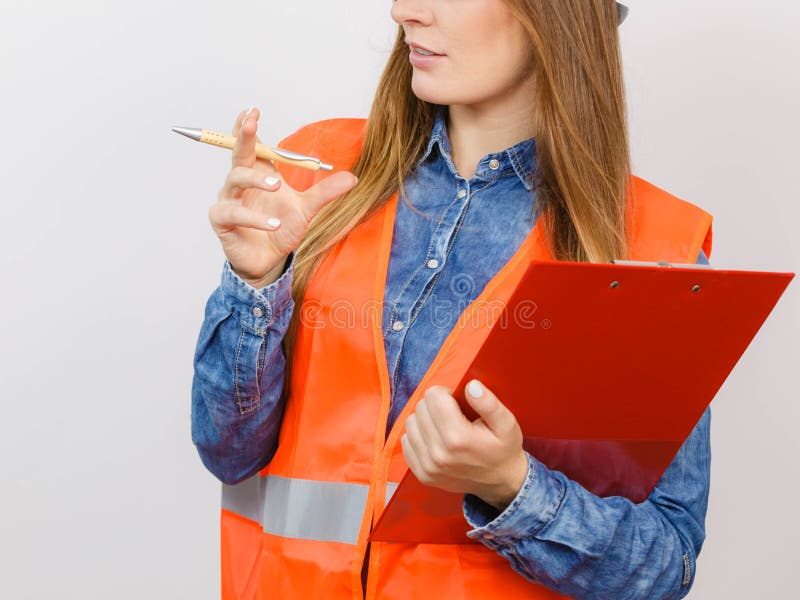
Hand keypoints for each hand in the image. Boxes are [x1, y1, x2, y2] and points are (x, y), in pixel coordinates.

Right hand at [208, 107, 358, 287]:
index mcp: (258, 172)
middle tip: (253, 123)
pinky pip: (233, 213)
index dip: (248, 128)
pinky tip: (273, 224)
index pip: (251, 145)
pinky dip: (254, 218)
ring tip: (277, 185)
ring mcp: (228, 200)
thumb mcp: (308, 209)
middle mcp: (240, 183)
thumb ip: (326, 192)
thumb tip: (353, 178)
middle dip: (244, 137)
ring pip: (235, 180)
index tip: (252, 111)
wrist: (269, 261)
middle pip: (238, 154)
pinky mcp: (221, 221)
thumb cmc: (282, 228)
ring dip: (256, 179)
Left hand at [401, 379, 528, 511]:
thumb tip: (471, 386)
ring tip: (443, 425)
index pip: (433, 396)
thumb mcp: (506, 423)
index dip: (446, 393)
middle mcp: (438, 454)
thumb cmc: (503, 449)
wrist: (500, 482)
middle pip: (420, 408)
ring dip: (424, 419)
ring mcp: (428, 467)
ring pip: (410, 423)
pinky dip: (418, 436)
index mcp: (458, 438)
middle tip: (452, 414)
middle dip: (435, 405)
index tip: (457, 402)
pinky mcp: (422, 474)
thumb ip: (488, 402)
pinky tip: (435, 439)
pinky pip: (406, 443)